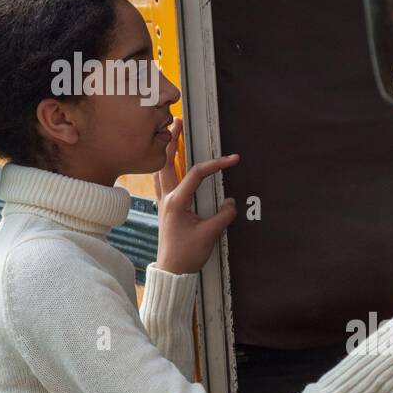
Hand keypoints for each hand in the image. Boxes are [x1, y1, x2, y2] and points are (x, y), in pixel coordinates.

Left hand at [153, 118, 239, 274]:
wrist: (171, 271)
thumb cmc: (187, 254)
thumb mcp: (210, 235)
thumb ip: (223, 216)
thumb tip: (232, 202)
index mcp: (176, 202)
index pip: (196, 174)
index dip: (216, 164)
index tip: (233, 159)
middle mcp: (166, 198)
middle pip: (166, 162)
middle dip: (172, 140)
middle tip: (176, 122)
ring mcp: (162, 202)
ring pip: (160, 170)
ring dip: (165, 151)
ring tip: (170, 134)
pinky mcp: (164, 207)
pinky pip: (160, 181)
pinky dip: (163, 166)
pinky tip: (166, 162)